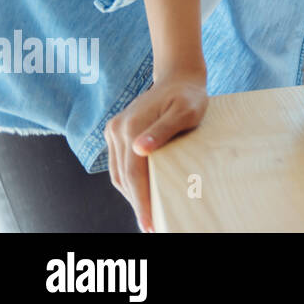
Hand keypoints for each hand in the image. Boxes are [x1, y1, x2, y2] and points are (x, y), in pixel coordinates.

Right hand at [104, 68, 206, 231]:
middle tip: (151, 225)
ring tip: (147, 214)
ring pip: (119, 172)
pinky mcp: (116, 130)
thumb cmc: (189, 96)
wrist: (179, 78)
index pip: (133, 174)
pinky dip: (129, 180)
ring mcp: (114, 130)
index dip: (140, 201)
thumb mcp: (186, 111)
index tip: (148, 223)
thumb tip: (140, 150)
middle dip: (136, 203)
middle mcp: (118, 129)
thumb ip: (164, 130)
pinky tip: (142, 192)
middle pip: (123, 176)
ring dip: (131, 194)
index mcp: (131, 127)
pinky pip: (120, 163)